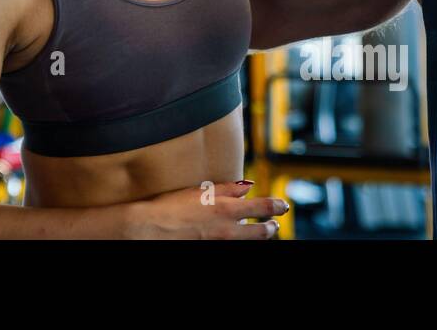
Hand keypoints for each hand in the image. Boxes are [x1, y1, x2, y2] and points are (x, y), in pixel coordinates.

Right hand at [126, 180, 288, 239]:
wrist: (153, 228)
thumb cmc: (172, 206)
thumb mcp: (201, 192)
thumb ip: (226, 189)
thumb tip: (247, 187)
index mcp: (227, 209)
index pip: (262, 207)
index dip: (276, 206)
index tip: (283, 205)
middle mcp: (229, 229)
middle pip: (262, 232)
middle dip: (271, 227)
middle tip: (275, 224)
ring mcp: (221, 243)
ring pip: (248, 240)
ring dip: (255, 235)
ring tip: (259, 232)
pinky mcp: (211, 248)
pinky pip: (231, 244)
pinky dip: (236, 239)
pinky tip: (232, 235)